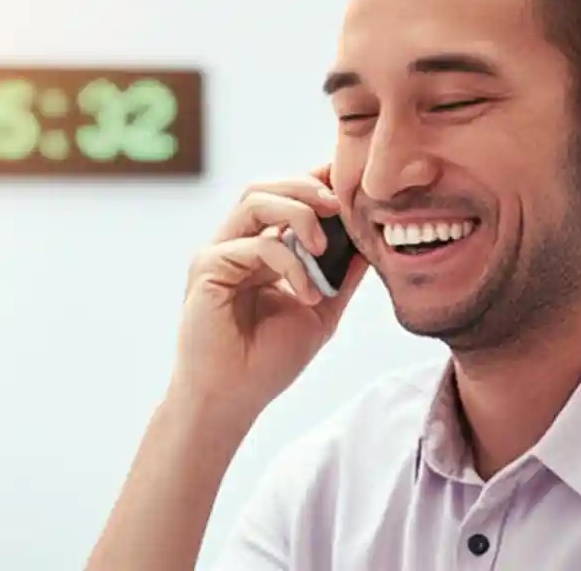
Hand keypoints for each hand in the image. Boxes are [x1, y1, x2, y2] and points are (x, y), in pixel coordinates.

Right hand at [173, 165, 368, 415]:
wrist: (232, 399)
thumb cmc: (268, 361)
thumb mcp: (322, 310)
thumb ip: (343, 274)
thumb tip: (373, 241)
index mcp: (261, 249)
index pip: (286, 197)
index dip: (316, 181)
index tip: (351, 181)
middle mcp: (237, 244)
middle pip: (267, 185)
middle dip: (308, 185)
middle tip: (341, 203)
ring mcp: (219, 253)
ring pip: (255, 200)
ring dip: (298, 212)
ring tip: (325, 245)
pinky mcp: (207, 268)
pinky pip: (254, 245)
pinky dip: (289, 263)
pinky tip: (309, 292)